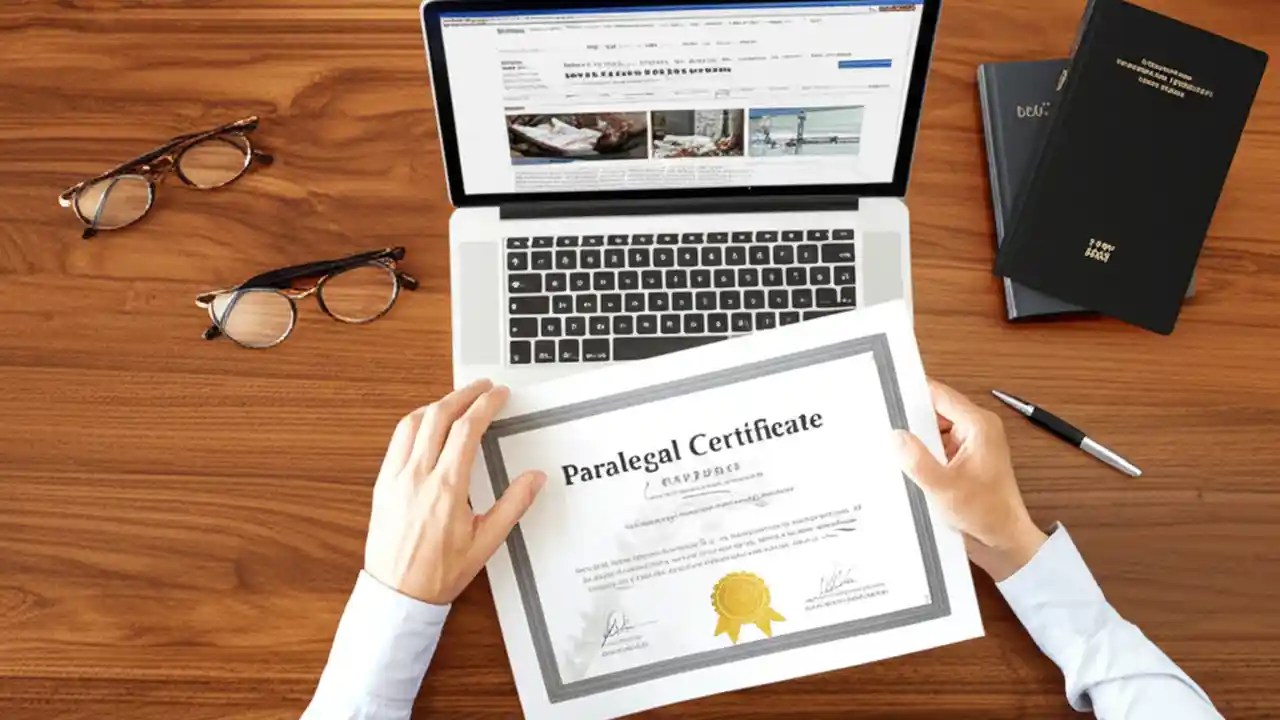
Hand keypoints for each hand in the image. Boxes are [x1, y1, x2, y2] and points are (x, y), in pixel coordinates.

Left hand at [364, 379, 546, 604]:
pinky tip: (426, 425)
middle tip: (482, 387)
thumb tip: (535, 479)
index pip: (467, 428)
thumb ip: (513, 505)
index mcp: (446, 488)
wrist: (397, 594)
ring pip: (413, 422)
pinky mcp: (382, 484)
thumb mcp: (486, 543)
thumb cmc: (439, 573)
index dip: (485, 404)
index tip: (499, 395)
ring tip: (456, 401)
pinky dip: (415, 422)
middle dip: (463, 394)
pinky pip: (397, 440)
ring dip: (437, 405)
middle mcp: (418, 476)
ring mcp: (395, 478)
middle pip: (439, 415)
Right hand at [893, 379, 1046, 581]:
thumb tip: (895, 436)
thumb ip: (916, 459)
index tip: (884, 396)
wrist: (1005, 541)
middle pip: (935, 409)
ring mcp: (971, 442)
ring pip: (934, 428)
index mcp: (977, 425)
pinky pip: (938, 445)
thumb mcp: (942, 487)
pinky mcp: (965, 458)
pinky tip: (906, 463)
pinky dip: (923, 452)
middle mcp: (977, 428)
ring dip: (916, 438)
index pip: (938, 394)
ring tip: (892, 447)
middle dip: (910, 418)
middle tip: (882, 426)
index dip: (910, 394)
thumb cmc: (984, 514)